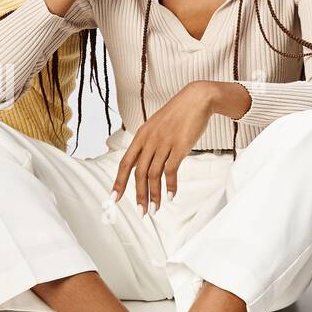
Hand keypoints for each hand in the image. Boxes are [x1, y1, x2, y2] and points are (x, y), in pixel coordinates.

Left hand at [111, 81, 247, 214]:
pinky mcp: (179, 146)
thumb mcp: (157, 126)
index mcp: (141, 135)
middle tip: (141, 211)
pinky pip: (171, 170)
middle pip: (138, 173)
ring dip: (154, 195)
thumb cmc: (178, 114)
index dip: (119, 181)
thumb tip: (144, 164)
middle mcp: (149, 140)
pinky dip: (171, 185)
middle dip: (138, 195)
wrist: (197, 99)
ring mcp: (164, 143)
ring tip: (155, 208)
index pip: (125, 162)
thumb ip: (149, 143)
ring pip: (154, 175)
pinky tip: (171, 195)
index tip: (114, 197)